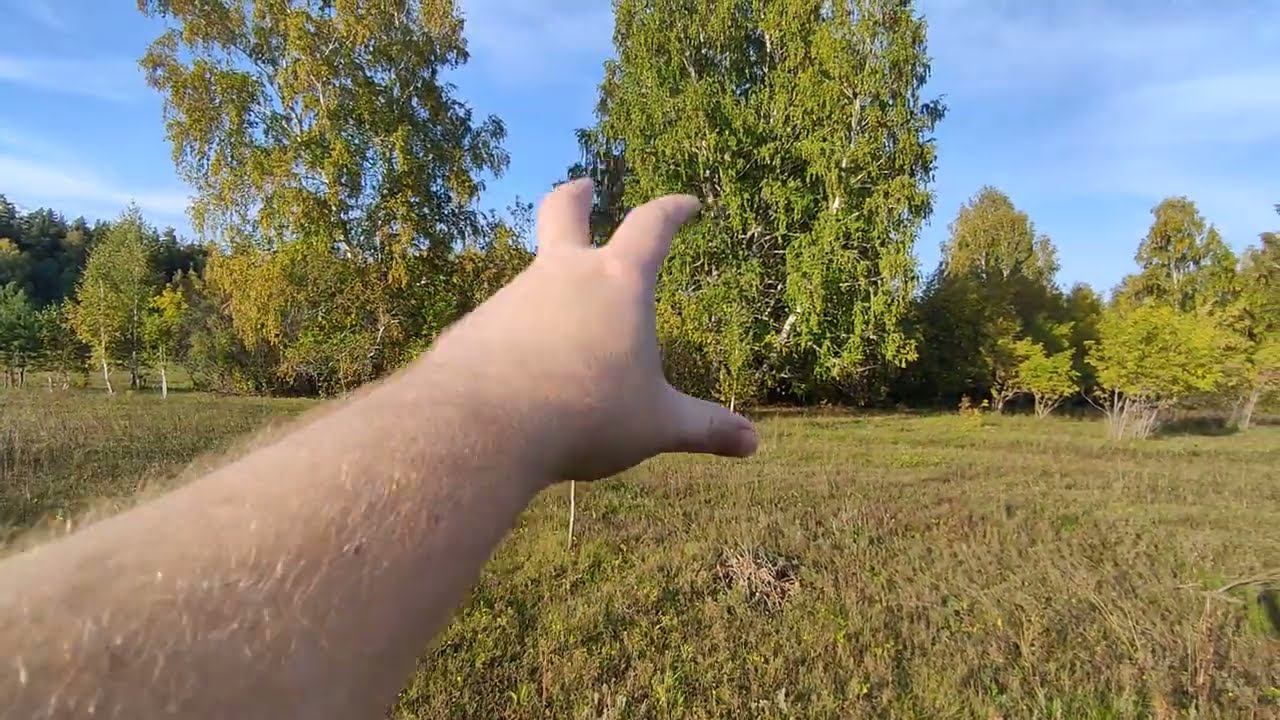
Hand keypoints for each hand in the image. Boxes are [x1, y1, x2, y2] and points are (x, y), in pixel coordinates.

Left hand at [426, 178, 757, 483]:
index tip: (687, 204)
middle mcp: (561, 275)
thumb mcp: (655, 425)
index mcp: (617, 282)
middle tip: (583, 187)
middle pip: (563, 212)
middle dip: (577, 197)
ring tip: (562, 348)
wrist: (482, 429)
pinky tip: (517, 380)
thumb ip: (703, 429)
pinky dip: (515, 341)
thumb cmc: (586, 416)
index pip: (651, 226)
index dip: (672, 210)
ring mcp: (510, 297)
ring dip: (549, 297)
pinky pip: (500, 328)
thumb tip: (753, 443)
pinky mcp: (473, 329)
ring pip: (532, 283)